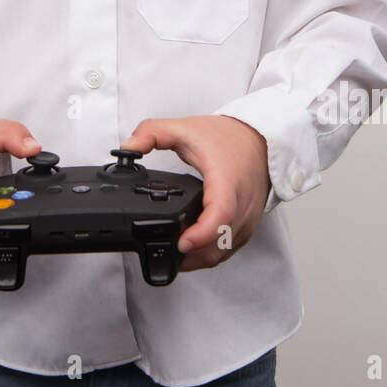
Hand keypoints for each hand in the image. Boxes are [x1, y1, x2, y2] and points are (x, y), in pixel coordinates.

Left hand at [119, 115, 270, 271]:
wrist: (259, 139)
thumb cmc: (227, 137)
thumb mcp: (184, 128)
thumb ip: (151, 133)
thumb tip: (127, 147)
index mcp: (226, 180)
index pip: (221, 214)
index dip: (202, 233)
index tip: (182, 241)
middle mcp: (242, 204)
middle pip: (219, 243)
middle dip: (190, 254)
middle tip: (164, 247)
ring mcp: (247, 219)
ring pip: (223, 252)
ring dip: (198, 257)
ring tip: (173, 248)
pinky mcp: (248, 227)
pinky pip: (228, 250)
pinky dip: (209, 253)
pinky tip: (192, 247)